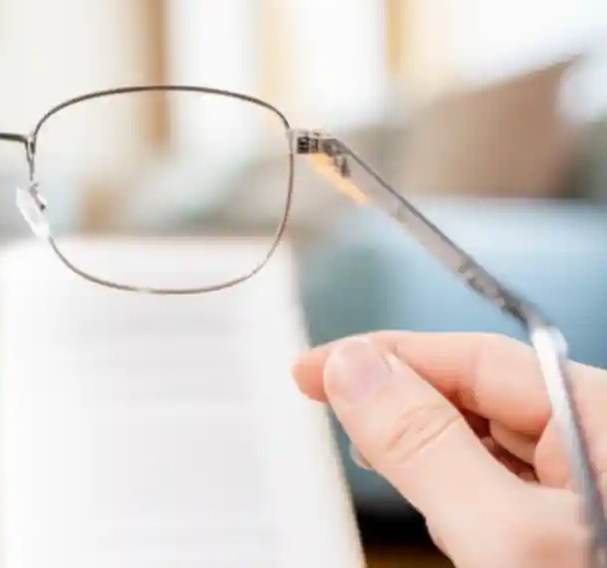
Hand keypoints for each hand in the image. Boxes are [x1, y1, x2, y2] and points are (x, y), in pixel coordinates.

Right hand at [294, 332, 606, 566]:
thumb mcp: (500, 537)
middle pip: (484, 395)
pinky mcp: (578, 531)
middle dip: (405, 400)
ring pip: (493, 442)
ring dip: (429, 447)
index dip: (387, 356)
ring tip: (382, 461)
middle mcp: (606, 444)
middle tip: (332, 411)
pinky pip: (511, 487)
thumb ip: (423, 446)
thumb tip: (354, 371)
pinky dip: (461, 489)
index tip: (315, 370)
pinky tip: (441, 509)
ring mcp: (595, 490)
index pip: (478, 358)